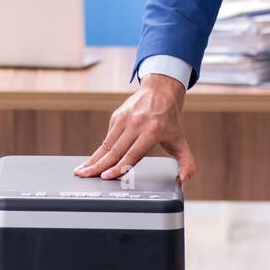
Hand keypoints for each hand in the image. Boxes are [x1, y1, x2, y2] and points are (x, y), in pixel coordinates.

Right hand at [74, 74, 197, 181]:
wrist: (161, 89)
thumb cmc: (170, 117)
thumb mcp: (182, 140)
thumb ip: (187, 162)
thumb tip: (184, 180)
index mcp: (152, 131)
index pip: (132, 154)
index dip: (118, 167)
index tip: (106, 176)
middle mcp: (136, 124)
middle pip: (115, 150)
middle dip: (98, 166)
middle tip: (85, 176)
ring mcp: (124, 119)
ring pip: (107, 144)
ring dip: (93, 159)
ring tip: (82, 171)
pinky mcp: (117, 116)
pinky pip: (107, 137)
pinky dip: (99, 150)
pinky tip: (91, 160)